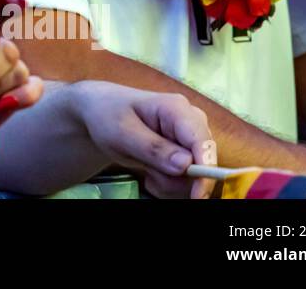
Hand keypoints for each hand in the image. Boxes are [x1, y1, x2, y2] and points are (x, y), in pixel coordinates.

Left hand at [69, 80, 215, 198]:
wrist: (100, 112)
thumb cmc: (108, 115)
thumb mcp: (122, 132)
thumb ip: (153, 148)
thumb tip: (186, 165)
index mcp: (177, 109)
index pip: (203, 142)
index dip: (205, 170)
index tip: (196, 195)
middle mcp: (191, 122)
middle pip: (202, 163)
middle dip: (176, 178)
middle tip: (148, 176)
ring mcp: (189, 139)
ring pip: (193, 176)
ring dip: (168, 182)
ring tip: (144, 170)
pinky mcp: (186, 153)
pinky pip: (184, 180)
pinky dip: (166, 183)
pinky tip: (149, 171)